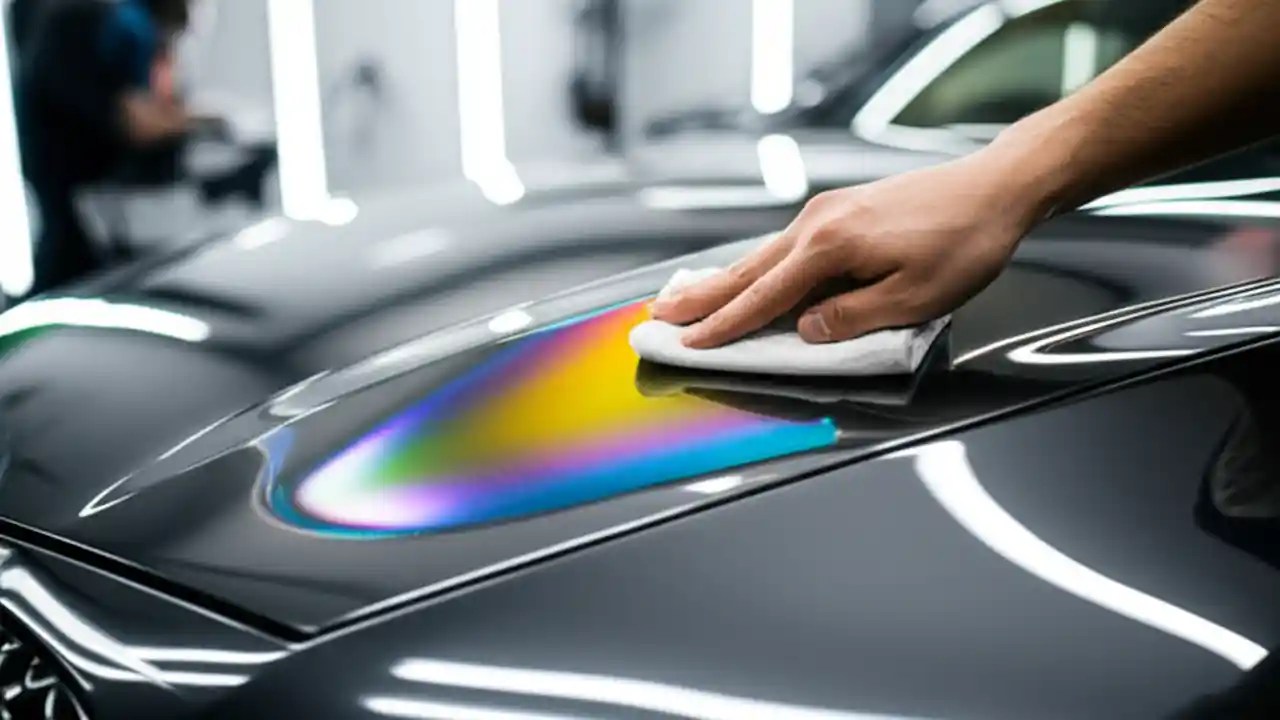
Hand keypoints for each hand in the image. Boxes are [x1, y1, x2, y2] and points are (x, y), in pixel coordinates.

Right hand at [650, 149, 1048, 347]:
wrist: (995, 187)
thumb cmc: (963, 242)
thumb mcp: (913, 298)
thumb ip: (852, 318)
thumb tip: (806, 330)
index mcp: (830, 247)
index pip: (764, 298)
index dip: (724, 326)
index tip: (689, 344)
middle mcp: (817, 223)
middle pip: (747, 270)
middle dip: (701, 298)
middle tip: (659, 316)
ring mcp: (827, 212)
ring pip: (762, 255)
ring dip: (722, 279)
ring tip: (687, 298)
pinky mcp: (841, 210)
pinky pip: (784, 245)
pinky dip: (756, 265)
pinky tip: (747, 274)